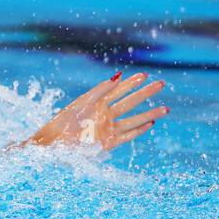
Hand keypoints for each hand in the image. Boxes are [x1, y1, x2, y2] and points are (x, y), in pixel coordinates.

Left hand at [27, 72, 168, 150]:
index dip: (131, 83)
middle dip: (145, 94)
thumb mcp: (83, 102)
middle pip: (129, 102)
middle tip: (160, 85)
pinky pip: (127, 136)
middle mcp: (105, 115)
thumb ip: (100, 90)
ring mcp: (107, 129)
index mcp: (97, 103)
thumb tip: (117, 75)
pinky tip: (151, 124)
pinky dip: (138, 130)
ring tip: (165, 108)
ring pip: (133, 120)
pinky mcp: (108, 143)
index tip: (144, 75)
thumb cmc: (63, 121)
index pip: (118, 90)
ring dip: (149, 114)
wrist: (53, 142)